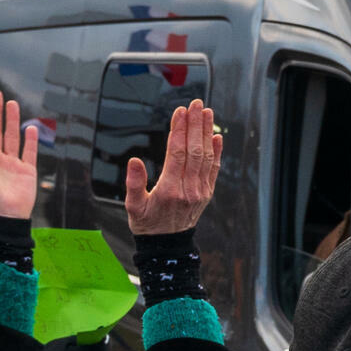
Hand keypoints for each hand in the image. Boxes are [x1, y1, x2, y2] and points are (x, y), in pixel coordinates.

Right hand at [125, 100, 221, 236]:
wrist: (167, 247)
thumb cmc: (147, 224)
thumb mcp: (133, 207)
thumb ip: (133, 183)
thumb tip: (134, 160)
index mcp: (169, 190)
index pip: (177, 153)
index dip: (179, 130)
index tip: (180, 112)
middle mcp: (189, 190)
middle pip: (194, 151)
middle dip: (195, 125)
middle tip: (195, 104)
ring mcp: (201, 192)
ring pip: (206, 157)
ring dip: (206, 133)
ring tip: (206, 112)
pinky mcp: (207, 193)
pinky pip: (214, 169)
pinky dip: (217, 152)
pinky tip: (216, 136)